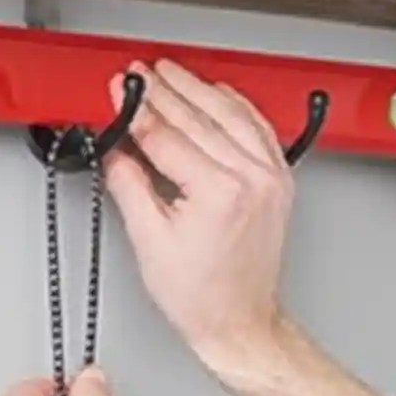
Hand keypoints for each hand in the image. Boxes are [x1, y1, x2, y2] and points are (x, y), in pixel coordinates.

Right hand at [103, 60, 291, 358]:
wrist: (240, 321)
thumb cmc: (202, 296)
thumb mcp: (149, 240)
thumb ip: (129, 185)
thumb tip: (115, 149)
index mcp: (219, 193)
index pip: (168, 136)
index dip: (137, 110)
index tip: (120, 91)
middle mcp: (252, 178)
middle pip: (200, 118)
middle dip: (164, 91)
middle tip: (139, 74)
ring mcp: (271, 177)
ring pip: (232, 114)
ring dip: (198, 88)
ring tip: (171, 73)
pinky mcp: (279, 180)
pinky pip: (258, 128)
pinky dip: (235, 106)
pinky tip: (217, 93)